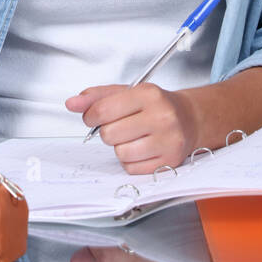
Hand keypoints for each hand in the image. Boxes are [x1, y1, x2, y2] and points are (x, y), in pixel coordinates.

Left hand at [65, 84, 198, 172]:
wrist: (189, 119)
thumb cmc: (154, 105)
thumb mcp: (127, 92)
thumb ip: (97, 97)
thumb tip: (71, 104)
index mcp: (148, 95)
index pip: (103, 110)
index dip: (90, 116)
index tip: (92, 117)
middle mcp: (161, 117)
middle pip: (110, 134)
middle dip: (108, 131)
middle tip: (120, 125)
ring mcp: (168, 141)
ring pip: (120, 153)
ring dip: (120, 147)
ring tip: (132, 137)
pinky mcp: (169, 162)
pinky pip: (132, 169)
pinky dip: (130, 161)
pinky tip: (142, 148)